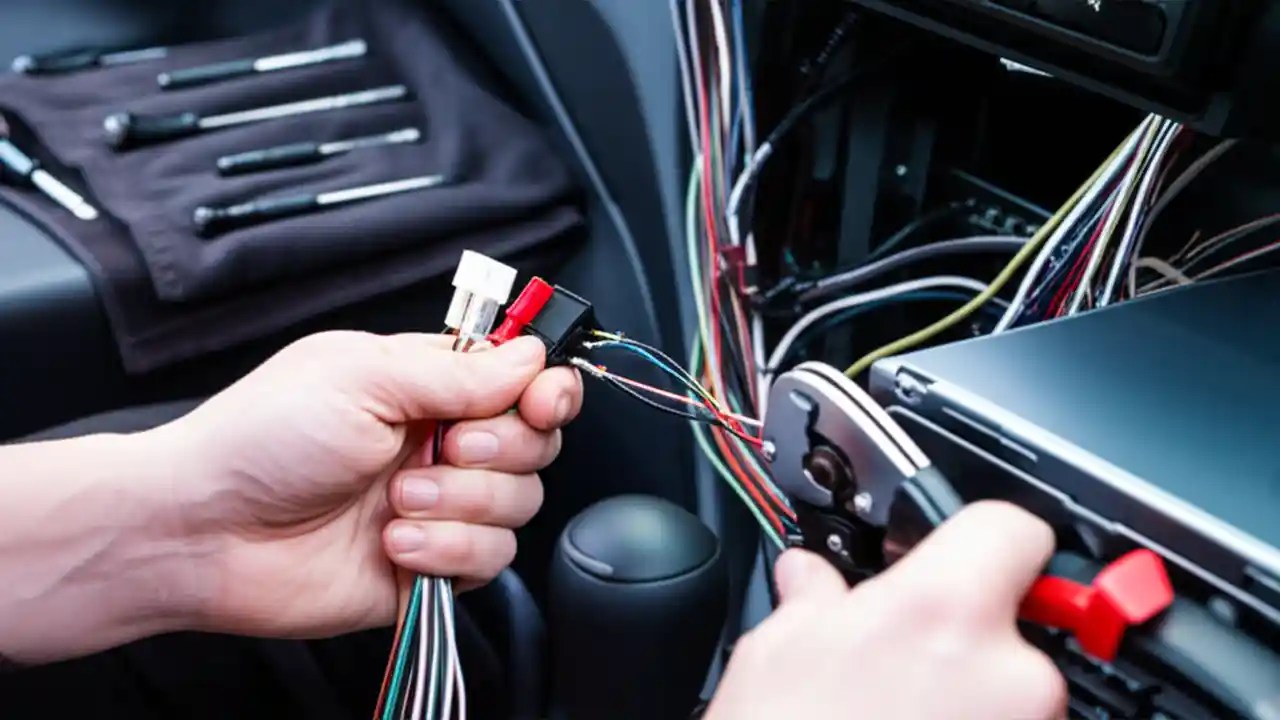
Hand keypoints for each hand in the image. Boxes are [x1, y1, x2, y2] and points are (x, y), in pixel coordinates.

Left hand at [157, 332, 580, 638]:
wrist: (205, 531)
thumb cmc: (262, 439)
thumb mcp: (362, 379)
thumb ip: (457, 372)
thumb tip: (530, 358)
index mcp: (427, 385)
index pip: (523, 380)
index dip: (548, 391)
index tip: (544, 402)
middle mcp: (440, 443)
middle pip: (536, 443)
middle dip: (502, 447)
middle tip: (446, 446)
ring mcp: (439, 506)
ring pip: (519, 504)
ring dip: (461, 502)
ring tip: (395, 500)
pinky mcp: (432, 564)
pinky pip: (490, 560)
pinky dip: (447, 550)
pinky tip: (392, 543)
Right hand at [706, 502, 1067, 719]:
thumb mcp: (774, 657)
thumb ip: (814, 600)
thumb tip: (812, 578)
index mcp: (941, 611)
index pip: (1013, 527)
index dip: (981, 532)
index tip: (958, 548)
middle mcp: (1009, 674)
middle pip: (1012, 617)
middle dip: (960, 634)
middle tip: (901, 660)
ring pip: (1013, 688)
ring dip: (968, 695)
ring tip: (896, 719)